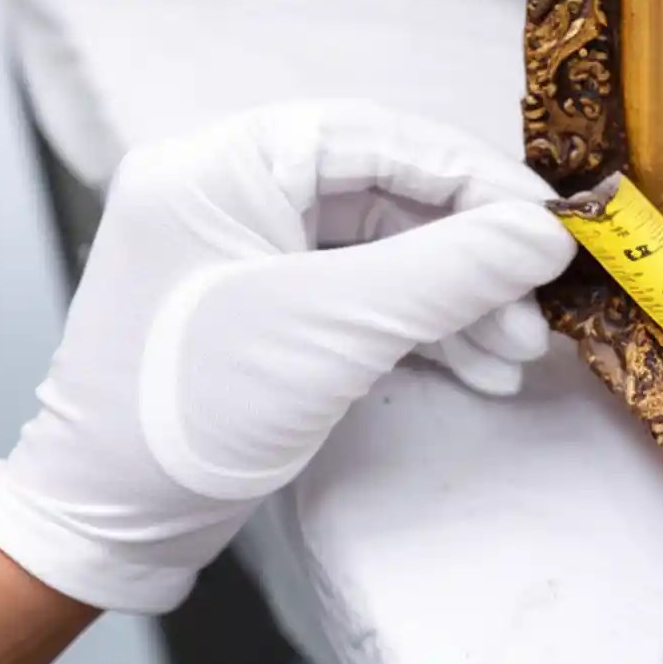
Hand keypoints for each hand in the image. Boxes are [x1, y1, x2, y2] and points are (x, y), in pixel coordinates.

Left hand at [0, 100, 574, 612]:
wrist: (112, 524)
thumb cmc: (194, 412)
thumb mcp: (334, 329)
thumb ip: (449, 271)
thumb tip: (546, 235)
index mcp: (226, 164)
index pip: (376, 139)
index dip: (474, 177)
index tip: (551, 223)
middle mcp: (238, 194)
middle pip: (389, 198)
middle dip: (470, 259)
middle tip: (536, 308)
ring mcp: (255, 255)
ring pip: (386, 254)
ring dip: (458, 302)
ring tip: (516, 353)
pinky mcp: (272, 311)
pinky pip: (365, 298)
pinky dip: (424, 331)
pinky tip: (480, 367)